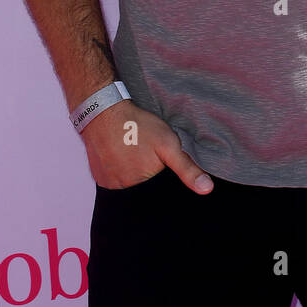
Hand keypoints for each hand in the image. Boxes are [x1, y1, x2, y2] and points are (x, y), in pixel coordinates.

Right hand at [80, 99, 213, 193]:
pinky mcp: (99, 178)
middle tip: (144, 154)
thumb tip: (207, 189)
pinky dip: (120, 172)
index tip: (158, 163)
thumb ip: (187, 169)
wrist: (103, 112)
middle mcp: (124, 191)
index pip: (159, 193)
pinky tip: (122, 155)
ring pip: (129, 186)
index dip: (162, 179)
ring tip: (133, 153)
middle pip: (143, 190)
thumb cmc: (137, 126)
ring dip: (133, 175)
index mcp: (143, 186)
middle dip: (148, 177)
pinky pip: (114, 181)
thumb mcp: (168, 144)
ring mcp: (109, 185)